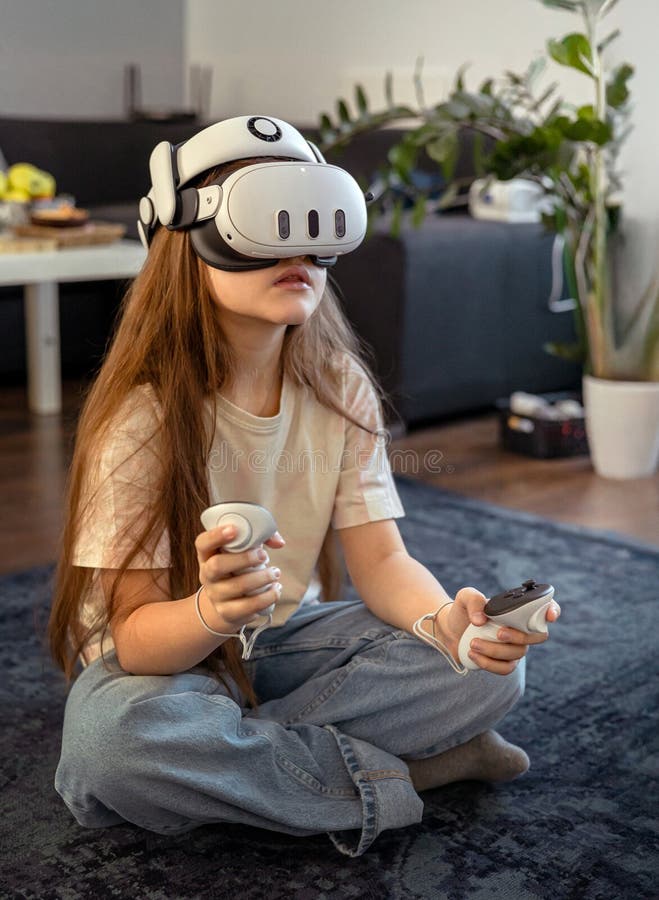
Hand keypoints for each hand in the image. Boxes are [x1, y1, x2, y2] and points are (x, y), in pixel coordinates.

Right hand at [195, 524, 285, 632]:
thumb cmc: (237, 567)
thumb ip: (260, 539)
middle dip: (244, 559)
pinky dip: (266, 598)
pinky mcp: (227, 612)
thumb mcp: (242, 550)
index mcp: (207, 554)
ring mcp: (215, 595)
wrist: (226, 602)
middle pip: (217, 565)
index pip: (203, 542)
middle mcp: (207, 574)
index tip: (234, 529)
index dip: (216, 535)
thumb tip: (279, 543)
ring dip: (262, 579)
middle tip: (264, 556)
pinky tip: (276, 590)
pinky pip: (248, 607)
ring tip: (275, 574)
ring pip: (237, 587)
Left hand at [436, 586, 560, 675]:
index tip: (549, 616)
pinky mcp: (505, 662)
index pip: (545, 608)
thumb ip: (473, 600)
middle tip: (498, 633)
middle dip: (519, 637)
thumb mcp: (465, 597)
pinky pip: (506, 668)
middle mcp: (522, 628)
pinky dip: (489, 663)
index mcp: (518, 609)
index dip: (553, 611)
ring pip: (518, 654)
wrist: (451, 630)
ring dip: (495, 650)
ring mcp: (516, 647)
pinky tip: (473, 654)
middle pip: (538, 636)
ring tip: (472, 643)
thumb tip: (481, 620)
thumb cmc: (464, 610)